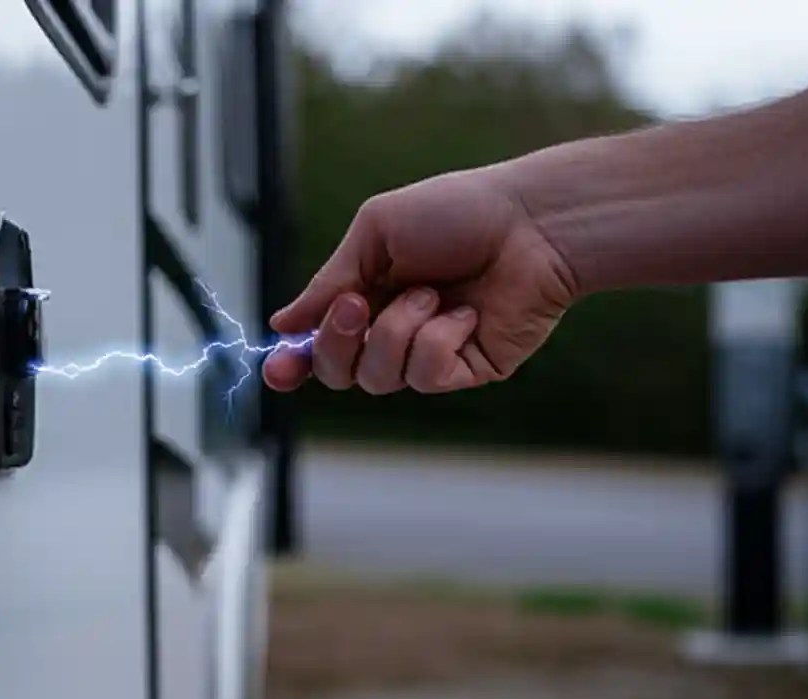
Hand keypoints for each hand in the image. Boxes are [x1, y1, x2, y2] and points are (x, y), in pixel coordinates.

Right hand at [263, 165, 578, 393]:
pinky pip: (426, 376)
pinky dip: (436, 341)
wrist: (531, 221)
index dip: (294, 360)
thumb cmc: (458, 211)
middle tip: (358, 305)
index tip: (276, 368)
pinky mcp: (467, 369)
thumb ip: (330, 280)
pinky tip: (465, 314)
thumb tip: (283, 322)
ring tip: (432, 293)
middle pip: (339, 371)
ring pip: (378, 378)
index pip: (320, 341)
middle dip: (337, 343)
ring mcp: (431, 352)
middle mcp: (394, 327)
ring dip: (396, 330)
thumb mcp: (375, 232)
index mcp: (368, 293)